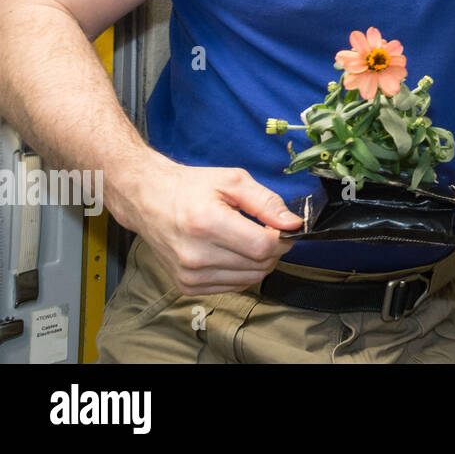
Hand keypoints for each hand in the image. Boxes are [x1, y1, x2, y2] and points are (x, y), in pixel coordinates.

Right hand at [115, 155, 302, 294]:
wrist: (147, 200)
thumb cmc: (191, 187)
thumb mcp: (233, 181)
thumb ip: (267, 202)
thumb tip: (294, 224)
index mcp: (207, 224)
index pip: (263, 247)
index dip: (282, 238)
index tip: (280, 227)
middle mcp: (196, 255)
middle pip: (259, 265)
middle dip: (273, 249)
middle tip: (264, 230)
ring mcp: (190, 275)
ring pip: (250, 279)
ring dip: (259, 261)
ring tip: (246, 239)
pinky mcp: (187, 286)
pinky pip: (234, 286)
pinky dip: (242, 271)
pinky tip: (232, 252)